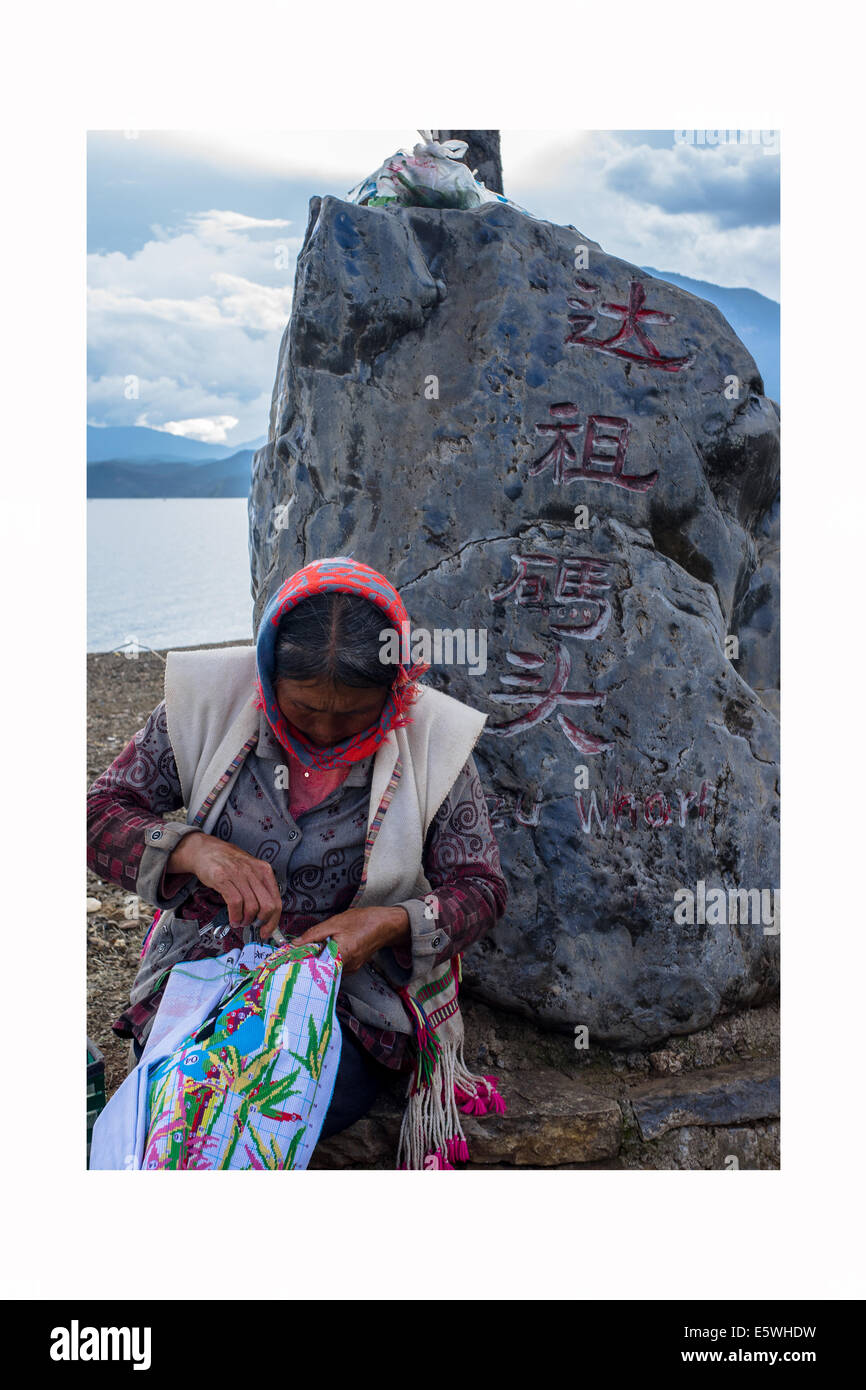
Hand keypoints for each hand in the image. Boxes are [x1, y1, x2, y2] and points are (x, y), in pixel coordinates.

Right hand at [166, 831, 282, 939]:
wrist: (206, 850)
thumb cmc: (229, 863)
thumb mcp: (250, 871)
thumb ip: (259, 889)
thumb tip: (267, 914)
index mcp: (264, 871)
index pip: (277, 901)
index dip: (273, 921)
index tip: (267, 931)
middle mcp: (254, 872)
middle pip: (267, 906)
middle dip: (261, 922)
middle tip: (253, 925)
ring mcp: (238, 874)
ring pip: (252, 907)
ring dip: (246, 921)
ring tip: (240, 921)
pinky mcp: (223, 878)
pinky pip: (235, 903)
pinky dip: (235, 916)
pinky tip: (233, 919)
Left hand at [292, 906, 409, 973]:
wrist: (386, 925)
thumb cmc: (362, 921)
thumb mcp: (335, 923)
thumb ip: (313, 935)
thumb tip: (294, 944)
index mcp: (341, 956)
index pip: (314, 967)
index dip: (300, 963)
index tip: (288, 960)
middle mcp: (346, 968)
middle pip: (319, 971)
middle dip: (307, 963)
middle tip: (296, 954)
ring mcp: (351, 970)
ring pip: (327, 970)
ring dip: (317, 961)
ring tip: (310, 950)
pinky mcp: (353, 968)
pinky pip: (335, 967)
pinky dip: (327, 960)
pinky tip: (325, 950)